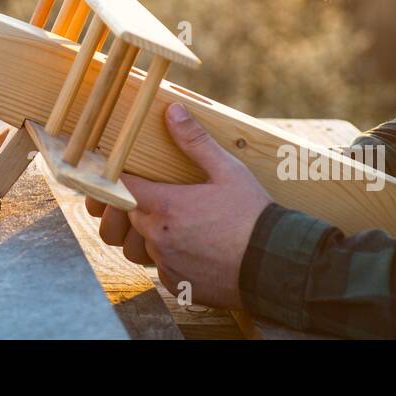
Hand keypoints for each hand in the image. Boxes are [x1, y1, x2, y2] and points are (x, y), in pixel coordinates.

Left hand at [84, 103, 272, 309]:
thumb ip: (195, 141)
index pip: (122, 188)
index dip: (121, 179)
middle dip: (140, 205)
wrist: (275, 265)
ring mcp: (166, 263)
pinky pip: (161, 267)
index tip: (129, 173)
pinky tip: (195, 249)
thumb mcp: (227, 171)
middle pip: (130, 216)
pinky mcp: (177, 284)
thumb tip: (172, 111)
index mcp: (166, 206)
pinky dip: (172, 258)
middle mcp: (158, 237)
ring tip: (181, 225)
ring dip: (154, 234)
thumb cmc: (252, 215)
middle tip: (167, 197)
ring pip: (142, 244)